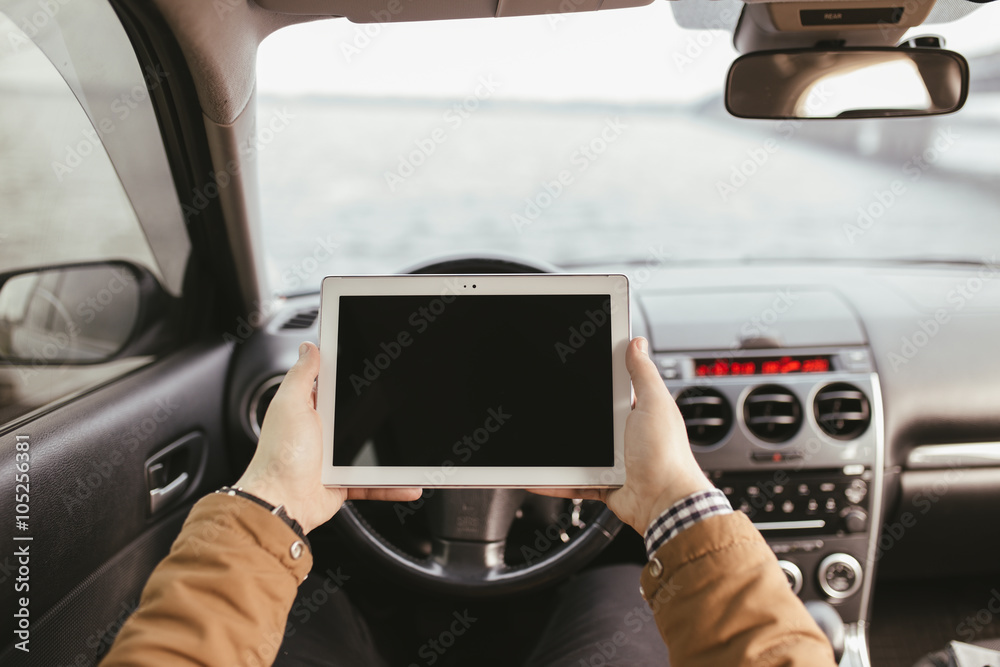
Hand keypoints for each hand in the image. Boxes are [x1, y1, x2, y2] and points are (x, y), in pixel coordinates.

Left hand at [234, 342, 421, 532]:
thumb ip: (302, 376)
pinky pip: (375, 483)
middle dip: (383, 415)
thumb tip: (310, 347)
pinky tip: (410, 484)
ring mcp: (335, 460)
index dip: (354, 376)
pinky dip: (393, 485)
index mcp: (310, 410)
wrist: (281, 502)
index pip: (336, 387)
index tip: (379, 367)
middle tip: (407, 406)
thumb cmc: (280, 455)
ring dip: (394, 454)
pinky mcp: (345, 483)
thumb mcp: (290, 404)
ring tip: (415, 448)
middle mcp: (323, 433)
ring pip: (372, 452)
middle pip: (360, 418)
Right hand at [535, 337, 713, 534]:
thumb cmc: (666, 456)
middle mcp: (625, 435)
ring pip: (578, 450)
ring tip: (536, 440)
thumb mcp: (655, 404)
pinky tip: (537, 475)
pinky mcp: (602, 483)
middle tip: (546, 407)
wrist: (664, 503)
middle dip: (571, 416)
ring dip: (559, 449)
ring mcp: (613, 461)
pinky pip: (573, 480)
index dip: (594, 380)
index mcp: (638, 412)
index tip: (572, 372)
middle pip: (590, 420)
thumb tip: (636, 342)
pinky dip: (555, 480)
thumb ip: (643, 374)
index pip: (611, 391)